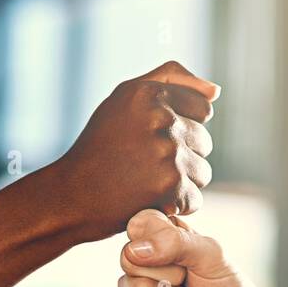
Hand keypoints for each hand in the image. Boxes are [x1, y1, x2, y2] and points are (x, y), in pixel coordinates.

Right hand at [59, 63, 218, 241]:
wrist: (71, 196)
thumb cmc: (99, 147)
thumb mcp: (124, 99)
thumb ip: (170, 80)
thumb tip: (215, 91)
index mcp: (149, 93)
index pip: (203, 108)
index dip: (183, 127)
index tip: (155, 140)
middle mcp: (161, 119)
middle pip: (205, 142)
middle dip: (183, 156)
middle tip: (147, 166)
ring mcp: (167, 154)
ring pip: (203, 172)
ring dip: (182, 183)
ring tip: (148, 184)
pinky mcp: (169, 188)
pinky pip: (195, 199)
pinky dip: (176, 206)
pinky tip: (150, 202)